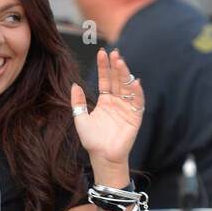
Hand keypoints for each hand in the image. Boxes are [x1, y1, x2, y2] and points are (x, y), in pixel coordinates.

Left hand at [71, 48, 145, 168]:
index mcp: (105, 101)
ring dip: (125, 75)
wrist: (102, 157)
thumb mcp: (80, 119)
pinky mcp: (135, 117)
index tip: (102, 53)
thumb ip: (77, 103)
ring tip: (121, 63)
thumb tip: (74, 85)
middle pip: (117, 80)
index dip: (104, 67)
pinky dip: (137, 93)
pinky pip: (137, 103)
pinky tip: (135, 82)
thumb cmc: (92, 141)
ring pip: (127, 88)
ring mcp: (126, 109)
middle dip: (116, 67)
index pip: (105, 80)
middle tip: (114, 54)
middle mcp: (117, 102)